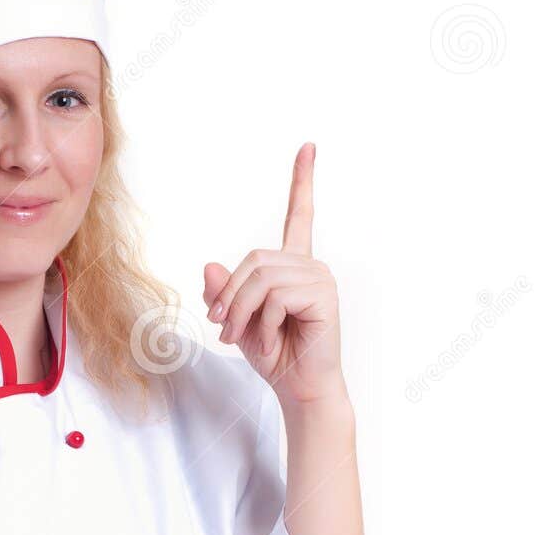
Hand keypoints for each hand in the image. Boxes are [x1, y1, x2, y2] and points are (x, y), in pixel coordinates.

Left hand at [202, 142, 347, 408]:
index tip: (309, 147)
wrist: (299, 388)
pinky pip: (275, 296)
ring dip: (241, 313)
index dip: (302, 181)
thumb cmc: (274, 356)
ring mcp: (319, 277)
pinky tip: (273, 341)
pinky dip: (263, 323)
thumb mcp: (237, 322)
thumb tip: (209, 265)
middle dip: (230, 297)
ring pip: (261, 278)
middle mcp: (309, 264)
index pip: (298, 215)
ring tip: (244, 339)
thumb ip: (223, 293)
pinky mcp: (324, 294)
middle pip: (254, 260)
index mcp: (292, 266)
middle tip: (225, 331)